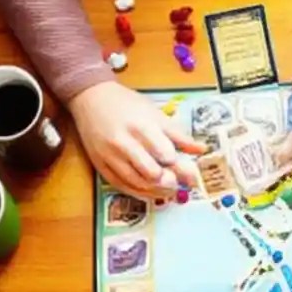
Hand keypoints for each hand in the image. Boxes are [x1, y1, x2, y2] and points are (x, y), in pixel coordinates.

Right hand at [68, 81, 205, 195]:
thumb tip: (201, 149)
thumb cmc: (127, 105)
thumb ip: (177, 134)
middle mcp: (125, 143)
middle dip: (170, 182)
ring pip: (138, 184)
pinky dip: (141, 193)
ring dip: (158, 191)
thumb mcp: (155, 113)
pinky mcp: (101, 166)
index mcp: (142, 126)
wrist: (90, 99)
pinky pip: (123, 187)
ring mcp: (111, 156)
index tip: (192, 175)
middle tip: (181, 184)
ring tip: (170, 189)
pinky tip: (153, 192)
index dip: (181, 168)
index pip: (165, 154)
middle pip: (152, 173)